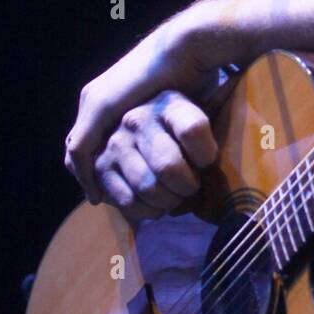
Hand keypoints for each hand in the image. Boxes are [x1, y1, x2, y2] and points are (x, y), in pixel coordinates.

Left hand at [64, 7, 223, 202]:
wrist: (188, 48)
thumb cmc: (191, 71)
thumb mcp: (173, 105)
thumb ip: (164, 122)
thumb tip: (177, 145)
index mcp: (113, 93)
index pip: (94, 134)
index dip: (101, 160)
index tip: (114, 182)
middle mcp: (96, 96)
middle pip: (79, 143)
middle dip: (87, 171)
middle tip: (102, 196)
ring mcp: (95, 101)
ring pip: (75, 149)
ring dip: (85, 176)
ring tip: (99, 198)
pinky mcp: (99, 106)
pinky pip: (80, 149)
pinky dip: (86, 173)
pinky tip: (97, 193)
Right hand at [88, 91, 218, 221]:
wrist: (148, 135)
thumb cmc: (187, 131)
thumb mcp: (206, 119)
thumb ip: (212, 130)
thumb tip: (210, 161)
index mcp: (168, 102)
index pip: (193, 130)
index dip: (205, 155)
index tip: (206, 160)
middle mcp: (136, 118)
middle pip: (169, 166)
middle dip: (186, 186)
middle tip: (190, 185)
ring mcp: (115, 142)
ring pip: (149, 186)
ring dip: (167, 201)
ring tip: (174, 195)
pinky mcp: (100, 166)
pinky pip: (128, 201)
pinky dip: (147, 211)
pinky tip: (154, 204)